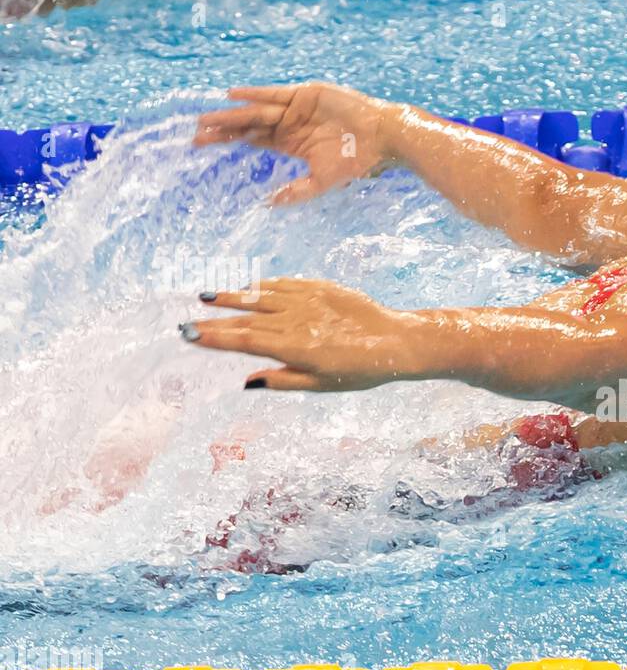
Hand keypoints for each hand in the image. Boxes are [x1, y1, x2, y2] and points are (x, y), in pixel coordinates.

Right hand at [181, 279, 427, 390]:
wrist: (396, 341)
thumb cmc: (360, 370)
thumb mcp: (322, 385)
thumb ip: (283, 380)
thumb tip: (248, 381)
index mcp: (294, 347)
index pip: (245, 341)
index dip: (215, 337)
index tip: (189, 335)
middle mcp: (296, 320)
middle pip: (247, 319)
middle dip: (215, 319)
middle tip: (187, 320)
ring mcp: (307, 300)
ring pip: (261, 295)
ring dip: (233, 296)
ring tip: (208, 297)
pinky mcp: (321, 287)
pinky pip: (284, 283)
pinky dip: (263, 285)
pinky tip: (248, 287)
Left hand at [194, 83, 394, 204]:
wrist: (381, 137)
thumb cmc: (357, 160)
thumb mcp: (323, 181)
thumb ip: (298, 191)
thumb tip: (270, 205)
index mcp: (290, 143)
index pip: (251, 140)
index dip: (227, 140)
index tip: (202, 142)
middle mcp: (289, 124)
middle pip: (248, 124)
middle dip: (222, 127)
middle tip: (196, 132)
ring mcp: (296, 107)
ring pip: (257, 110)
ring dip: (232, 114)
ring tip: (207, 118)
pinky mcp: (305, 94)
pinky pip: (274, 94)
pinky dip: (254, 94)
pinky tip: (232, 95)